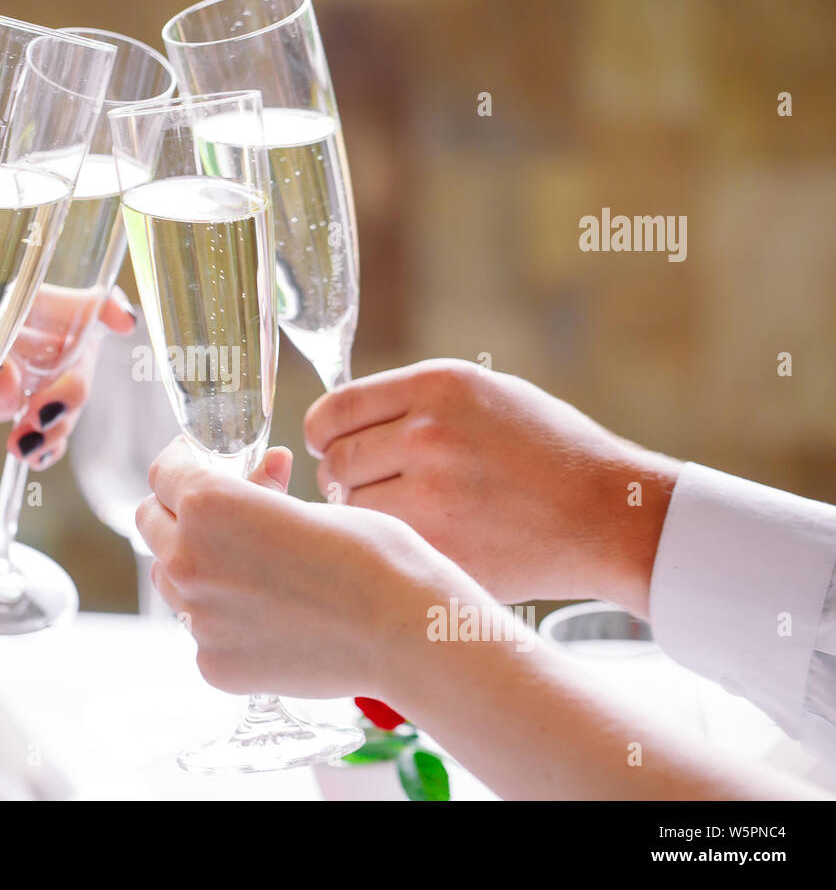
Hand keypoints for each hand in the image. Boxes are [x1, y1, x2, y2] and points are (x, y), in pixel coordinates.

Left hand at [0, 279, 135, 456]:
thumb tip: (11, 383)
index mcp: (10, 298)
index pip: (70, 295)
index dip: (106, 306)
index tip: (124, 323)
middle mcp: (24, 332)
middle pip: (80, 354)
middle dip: (73, 389)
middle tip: (41, 415)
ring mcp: (20, 370)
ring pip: (67, 395)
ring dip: (58, 423)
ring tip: (25, 445)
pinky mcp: (8, 405)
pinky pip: (44, 424)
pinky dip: (43, 443)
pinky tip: (27, 457)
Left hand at [134, 436, 490, 699]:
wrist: (406, 632)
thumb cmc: (372, 556)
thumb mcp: (312, 502)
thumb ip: (265, 490)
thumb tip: (261, 475)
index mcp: (209, 505)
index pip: (164, 474)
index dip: (183, 464)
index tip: (198, 465)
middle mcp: (188, 560)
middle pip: (150, 523)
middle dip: (179, 511)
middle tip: (220, 514)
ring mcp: (198, 619)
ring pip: (169, 578)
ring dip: (194, 564)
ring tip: (248, 566)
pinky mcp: (214, 665)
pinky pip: (200, 632)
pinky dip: (223, 620)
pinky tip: (269, 616)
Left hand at [304, 359, 679, 615]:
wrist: (609, 515)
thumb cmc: (549, 452)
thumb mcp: (486, 394)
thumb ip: (414, 401)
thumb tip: (345, 417)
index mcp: (438, 387)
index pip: (334, 409)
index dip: (323, 432)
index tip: (329, 445)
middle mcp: (428, 433)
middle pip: (334, 461)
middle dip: (343, 476)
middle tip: (369, 487)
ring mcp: (431, 494)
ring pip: (350, 507)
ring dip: (363, 512)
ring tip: (402, 512)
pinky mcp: (439, 546)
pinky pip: (380, 542)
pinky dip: (387, 542)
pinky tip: (417, 537)